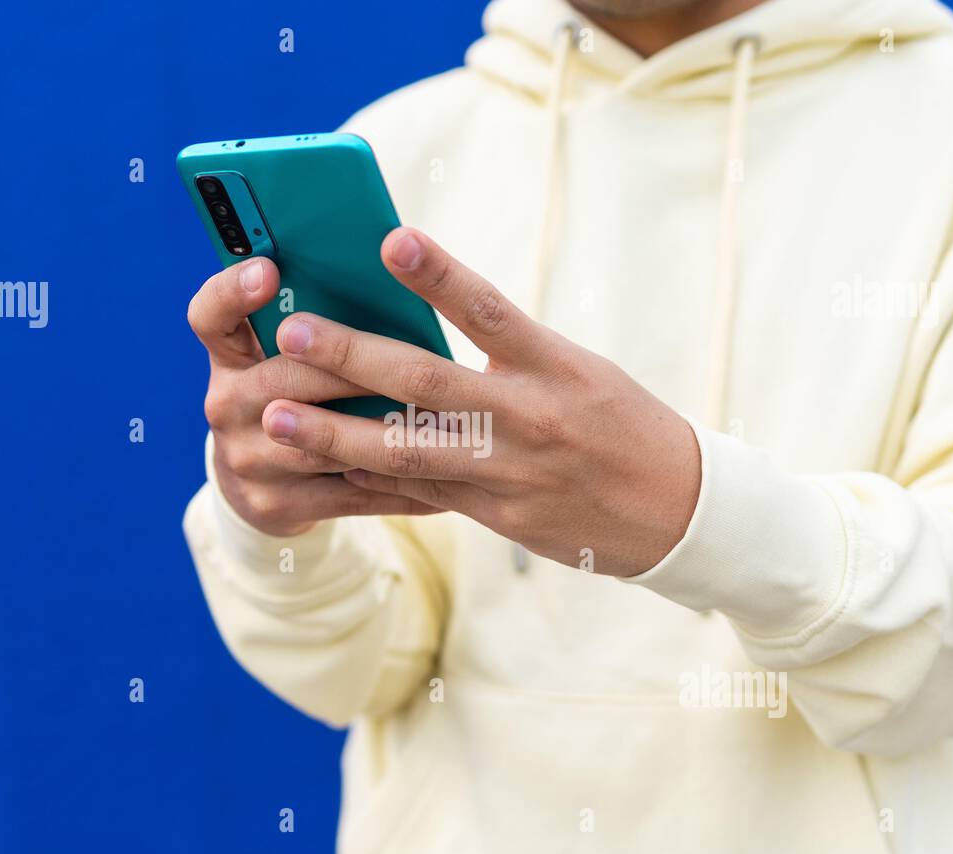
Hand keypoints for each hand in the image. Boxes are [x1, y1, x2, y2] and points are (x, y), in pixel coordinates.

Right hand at [186, 257, 443, 535]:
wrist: (262, 488)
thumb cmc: (295, 400)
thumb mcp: (286, 361)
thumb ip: (321, 329)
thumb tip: (396, 276)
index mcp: (229, 357)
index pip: (211, 315)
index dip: (234, 291)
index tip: (269, 270)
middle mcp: (226, 405)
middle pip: (283, 378)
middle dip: (345, 366)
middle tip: (401, 356)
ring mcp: (246, 459)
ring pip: (321, 441)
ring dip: (382, 429)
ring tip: (441, 419)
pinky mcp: (275, 504)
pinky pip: (349, 493)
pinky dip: (400, 486)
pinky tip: (448, 481)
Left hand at [259, 227, 701, 575]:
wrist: (676, 509)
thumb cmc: (621, 422)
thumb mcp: (577, 369)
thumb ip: (508, 350)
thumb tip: (426, 321)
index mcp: (556, 367)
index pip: (491, 311)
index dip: (441, 275)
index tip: (392, 239)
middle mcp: (529, 417)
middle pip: (429, 383)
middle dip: (355, 359)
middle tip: (293, 333)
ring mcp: (509, 472)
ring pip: (409, 451)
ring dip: (337, 435)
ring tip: (277, 419)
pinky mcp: (497, 516)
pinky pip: (424, 495)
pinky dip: (374, 478)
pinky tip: (326, 466)